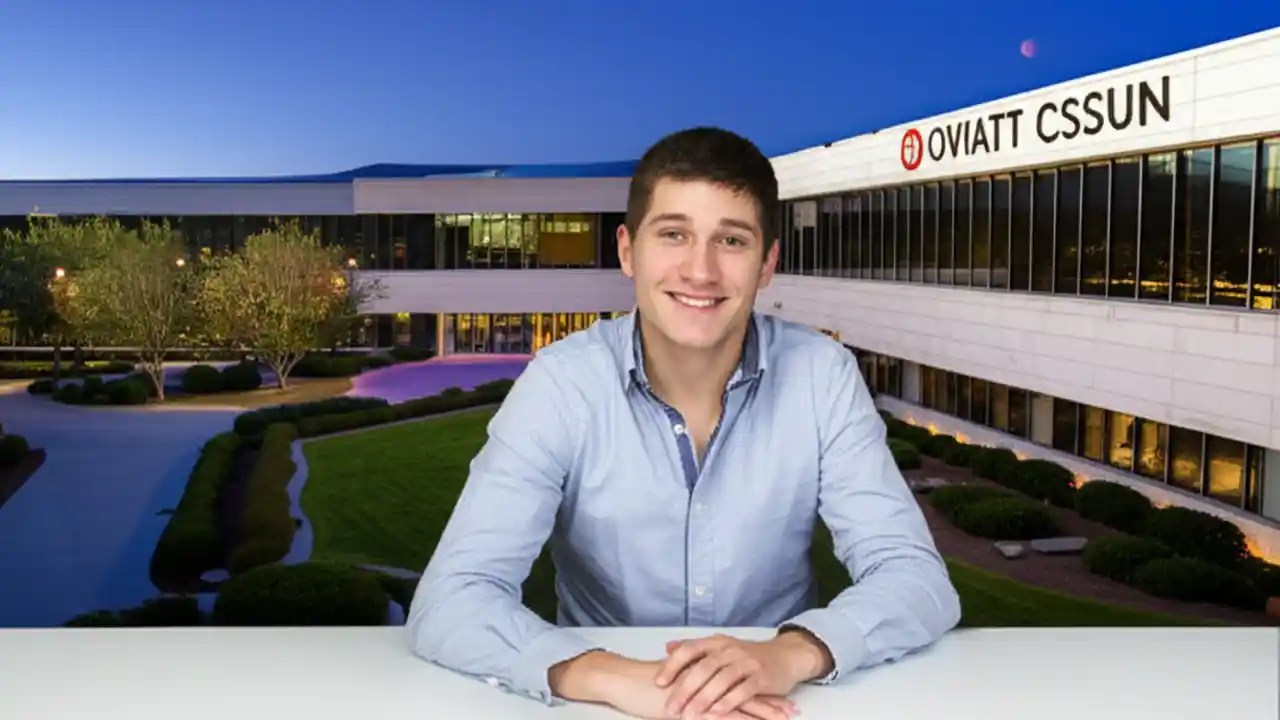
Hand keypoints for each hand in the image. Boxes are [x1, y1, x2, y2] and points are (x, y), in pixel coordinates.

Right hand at [555, 651, 796, 719]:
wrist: (626, 681)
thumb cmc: (646, 686)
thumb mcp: (676, 685)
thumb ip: (695, 687)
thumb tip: (706, 694)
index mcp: (706, 675)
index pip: (739, 684)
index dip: (761, 692)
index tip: (782, 700)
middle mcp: (708, 681)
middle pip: (745, 693)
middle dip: (770, 703)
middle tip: (791, 710)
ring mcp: (702, 694)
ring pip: (738, 704)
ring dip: (761, 713)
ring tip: (783, 718)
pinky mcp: (692, 707)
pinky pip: (720, 716)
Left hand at [655, 632, 829, 717]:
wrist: (786, 656)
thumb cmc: (748, 657)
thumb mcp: (722, 648)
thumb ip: (696, 649)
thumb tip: (668, 647)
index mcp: (717, 642)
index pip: (690, 649)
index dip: (673, 665)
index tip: (658, 682)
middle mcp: (731, 649)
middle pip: (704, 668)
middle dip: (685, 689)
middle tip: (671, 707)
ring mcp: (748, 662)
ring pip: (722, 680)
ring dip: (704, 698)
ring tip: (690, 714)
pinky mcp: (762, 677)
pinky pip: (743, 690)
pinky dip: (728, 702)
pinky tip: (716, 713)